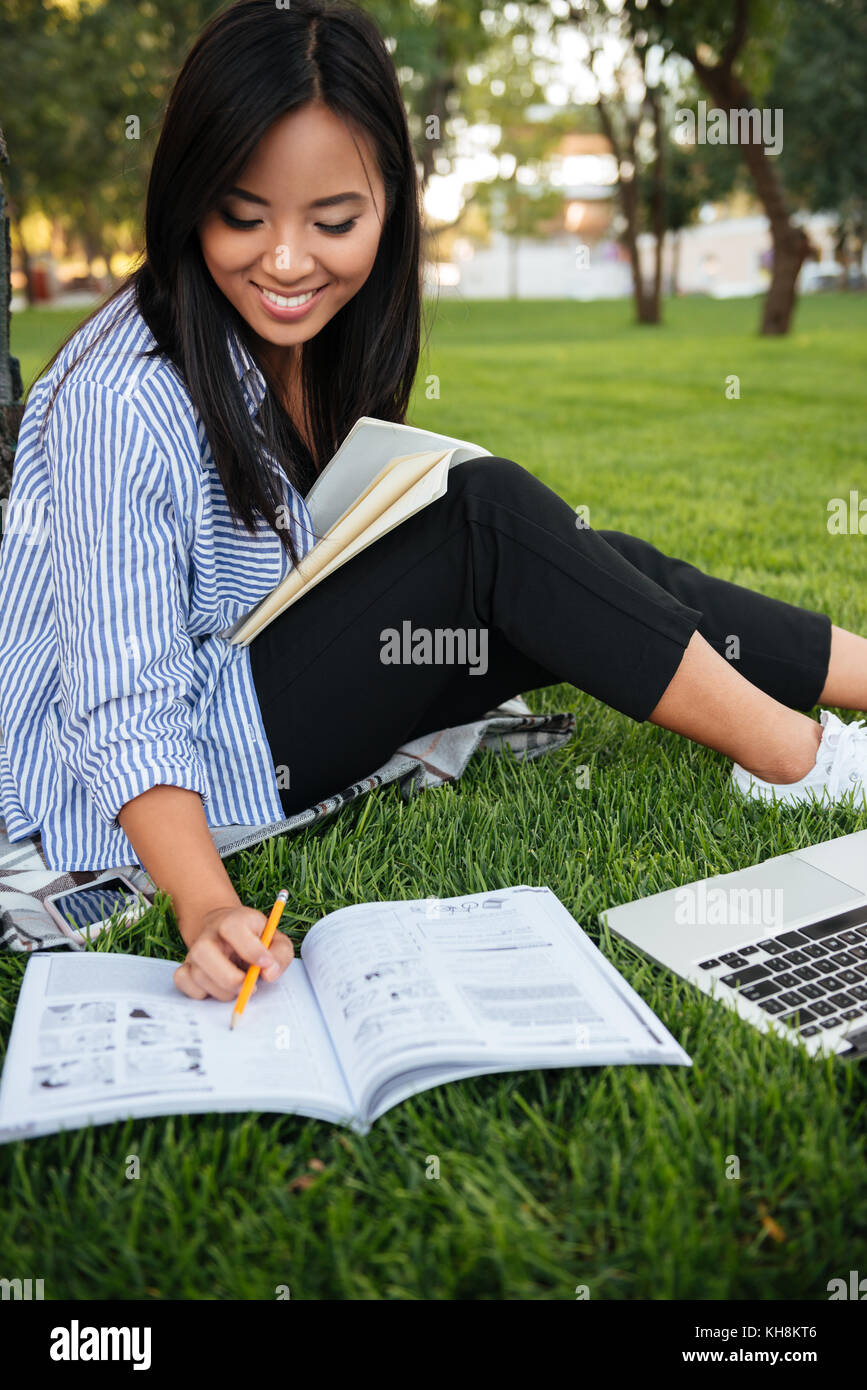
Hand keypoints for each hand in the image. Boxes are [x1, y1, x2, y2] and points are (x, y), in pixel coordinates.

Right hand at [173, 903, 294, 1000]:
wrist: (228, 934)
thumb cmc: (255, 939)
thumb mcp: (275, 940)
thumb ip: (280, 953)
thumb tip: (269, 972)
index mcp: (233, 920)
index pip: (233, 928)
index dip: (250, 949)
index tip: (265, 965)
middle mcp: (209, 934)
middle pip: (204, 951)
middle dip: (230, 978)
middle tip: (250, 987)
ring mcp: (193, 951)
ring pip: (197, 973)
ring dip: (222, 990)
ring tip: (239, 988)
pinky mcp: (185, 966)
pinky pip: (183, 982)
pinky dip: (200, 992)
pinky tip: (217, 989)